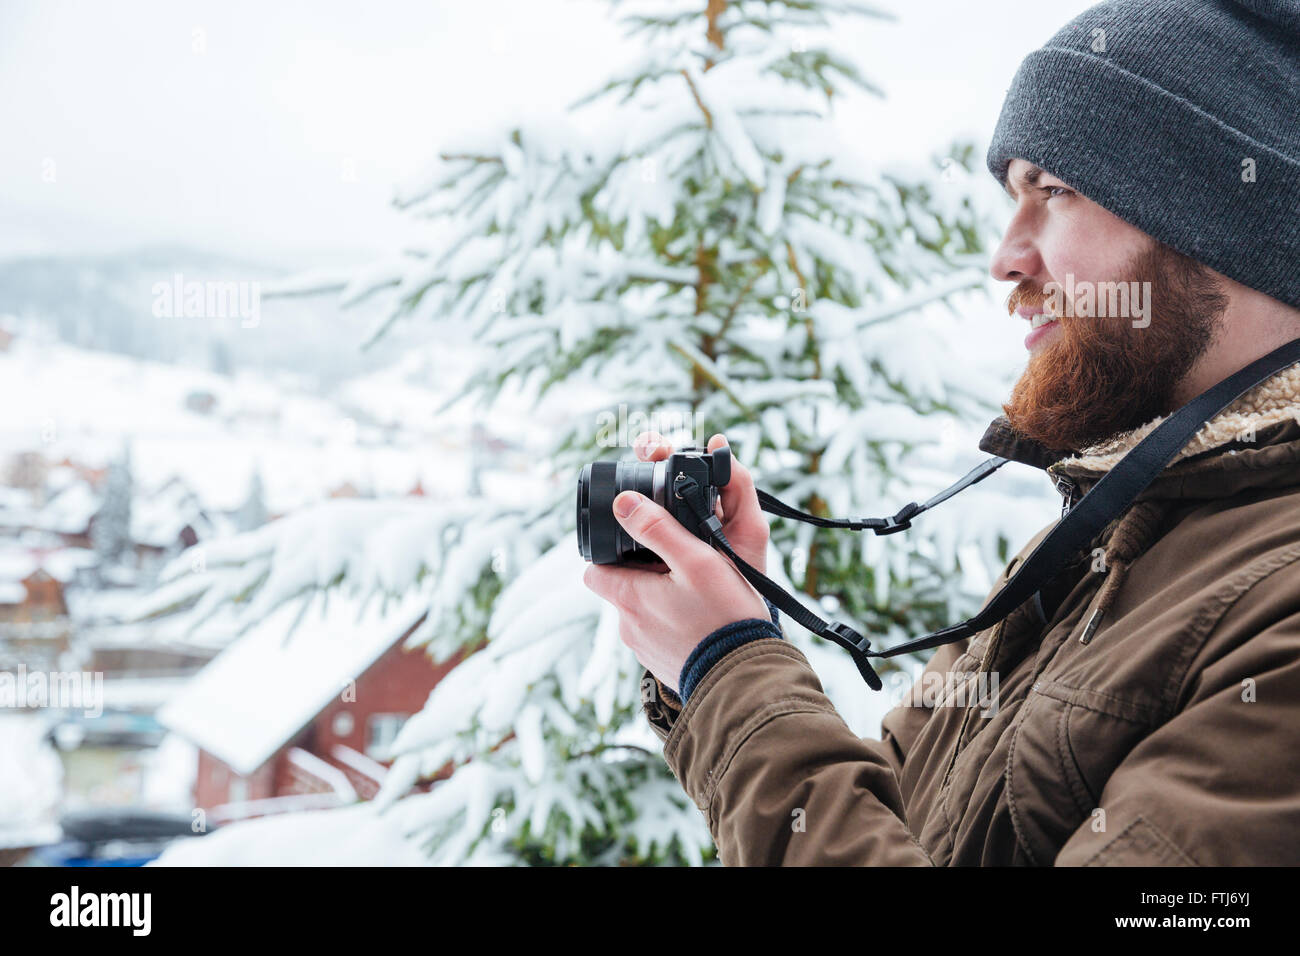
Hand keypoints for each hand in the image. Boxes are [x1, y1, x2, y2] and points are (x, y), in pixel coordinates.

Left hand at [581, 432, 771, 693]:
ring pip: (642, 612)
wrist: (745, 680)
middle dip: (643, 575)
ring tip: (697, 594)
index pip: (594, 570)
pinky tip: (702, 620)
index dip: (610, 554)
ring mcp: (645, 650)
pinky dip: (674, 624)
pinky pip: (660, 635)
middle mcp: (629, 627)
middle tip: (680, 566)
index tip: (639, 547)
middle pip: (622, 588)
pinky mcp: (663, 666)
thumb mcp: (696, 560)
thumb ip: (658, 528)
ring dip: (660, 600)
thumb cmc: (724, 618)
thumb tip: (623, 502)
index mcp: (629, 597)